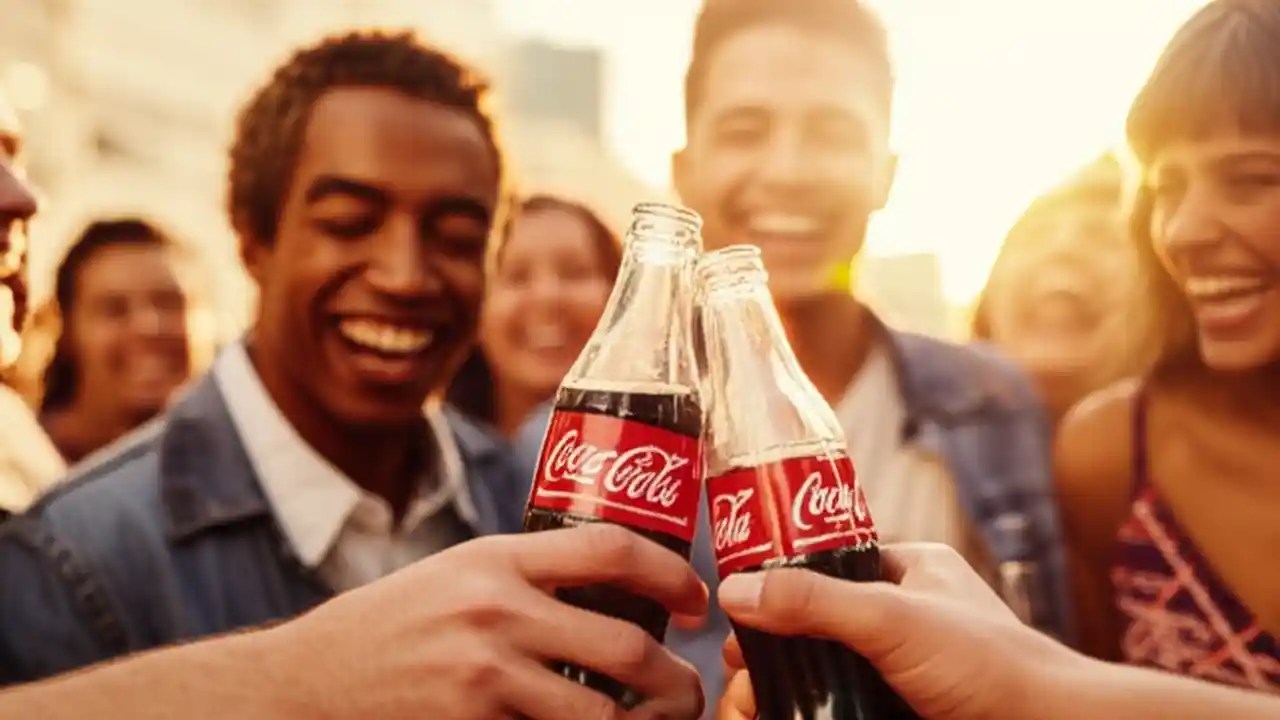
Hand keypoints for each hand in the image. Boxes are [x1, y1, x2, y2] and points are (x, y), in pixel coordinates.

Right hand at [270, 524, 707, 719]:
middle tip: (688, 692)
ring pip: (602, 716)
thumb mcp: (459, 572)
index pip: (613, 548)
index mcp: (498, 559)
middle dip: (676, 681)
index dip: (672, 573)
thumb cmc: (393, 622)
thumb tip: (616, 586)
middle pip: (626, 646)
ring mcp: (483, 678)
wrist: (309, 680)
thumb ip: (528, 575)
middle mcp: (496, 613)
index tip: (695, 600)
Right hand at [716, 543, 1081, 719]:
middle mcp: (906, 613)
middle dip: (771, 654)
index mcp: (910, 569)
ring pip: (825, 670)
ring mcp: (906, 667)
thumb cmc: (991, 667)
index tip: (738, 626)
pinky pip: (842, 703)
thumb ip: (814, 601)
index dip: (775, 592)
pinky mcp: (903, 707)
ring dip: (783, 690)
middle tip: (742, 682)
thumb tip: (735, 590)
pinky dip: (810, 711)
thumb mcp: (892, 620)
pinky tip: (780, 719)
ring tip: (750, 709)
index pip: (823, 565)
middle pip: (815, 626)